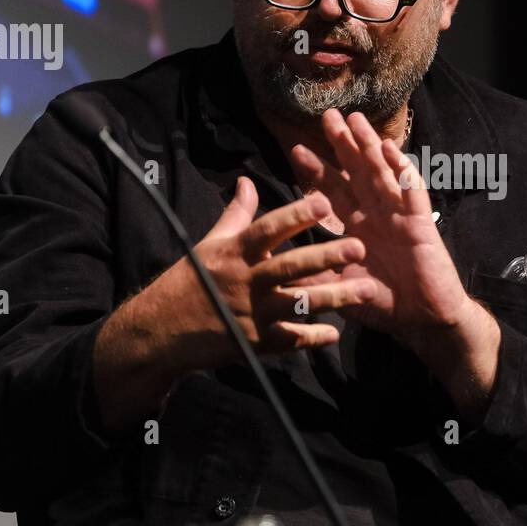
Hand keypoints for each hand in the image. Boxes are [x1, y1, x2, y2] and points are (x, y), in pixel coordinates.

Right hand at [158, 175, 380, 361]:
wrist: (160, 330)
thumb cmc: (189, 280)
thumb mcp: (210, 244)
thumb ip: (236, 214)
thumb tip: (247, 181)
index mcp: (234, 253)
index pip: (268, 229)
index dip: (296, 215)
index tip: (325, 201)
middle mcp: (245, 281)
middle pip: (290, 266)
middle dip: (326, 257)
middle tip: (360, 247)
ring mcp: (251, 314)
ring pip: (298, 304)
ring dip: (334, 298)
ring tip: (366, 290)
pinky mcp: (254, 343)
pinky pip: (289, 340)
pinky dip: (312, 338)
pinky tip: (336, 334)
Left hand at [287, 109, 478, 350]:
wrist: (422, 319)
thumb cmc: (383, 304)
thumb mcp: (340, 288)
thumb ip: (315, 274)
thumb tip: (280, 267)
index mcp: (356, 228)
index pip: (332, 193)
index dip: (317, 171)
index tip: (296, 149)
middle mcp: (376, 215)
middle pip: (356, 172)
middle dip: (342, 145)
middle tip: (327, 117)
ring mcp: (399, 215)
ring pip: (382, 172)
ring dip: (369, 146)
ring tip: (356, 120)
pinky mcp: (420, 222)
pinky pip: (411, 191)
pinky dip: (402, 170)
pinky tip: (390, 150)